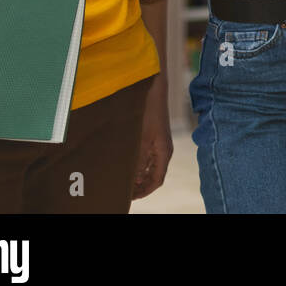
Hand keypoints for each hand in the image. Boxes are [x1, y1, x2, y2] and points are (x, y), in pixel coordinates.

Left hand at [131, 76, 171, 199]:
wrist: (153, 87)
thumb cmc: (148, 111)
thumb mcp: (141, 139)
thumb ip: (138, 160)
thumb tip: (134, 179)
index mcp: (163, 152)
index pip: (156, 180)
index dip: (144, 191)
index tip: (130, 198)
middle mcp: (163, 149)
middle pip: (154, 174)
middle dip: (140, 185)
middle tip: (123, 192)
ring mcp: (158, 142)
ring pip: (149, 165)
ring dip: (138, 174)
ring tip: (122, 180)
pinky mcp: (153, 135)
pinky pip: (147, 155)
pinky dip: (137, 163)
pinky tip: (126, 162)